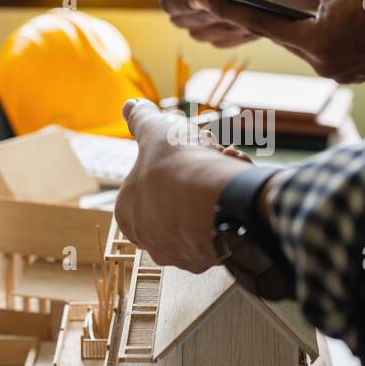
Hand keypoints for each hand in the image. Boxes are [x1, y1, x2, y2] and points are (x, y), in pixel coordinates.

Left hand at [114, 99, 251, 272]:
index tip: (186, 149)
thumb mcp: (155, 130)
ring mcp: (180, 253)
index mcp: (128, 213)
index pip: (146, 186)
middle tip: (211, 156)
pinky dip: (230, 210)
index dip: (168, 163)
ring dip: (215, 188)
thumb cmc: (178, 168)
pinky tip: (236, 191)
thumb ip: (141, 119)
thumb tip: (130, 105)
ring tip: (228, 168)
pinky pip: (221, 230)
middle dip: (195, 174)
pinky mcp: (209, 260)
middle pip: (175, 199)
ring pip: (199, 214)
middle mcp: (149, 239)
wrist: (215, 200)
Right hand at [145, 0, 272, 47]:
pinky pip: (227, 41)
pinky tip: (249, 17)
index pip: (170, 4)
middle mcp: (184, 16)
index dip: (183, 2)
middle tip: (224, 0)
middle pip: (189, 23)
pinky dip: (237, 31)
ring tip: (240, 7)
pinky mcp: (223, 39)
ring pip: (208, 35)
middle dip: (206, 12)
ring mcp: (203, 30)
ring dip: (222, 22)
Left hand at [193, 0, 364, 82]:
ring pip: (307, 46)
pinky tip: (325, 23)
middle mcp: (324, 66)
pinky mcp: (355, 74)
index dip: (230, 10)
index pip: (263, 25)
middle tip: (237, 3)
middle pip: (286, 38)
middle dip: (267, 20)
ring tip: (290, 10)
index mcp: (316, 43)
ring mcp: (341, 74)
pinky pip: (328, 52)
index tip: (201, 0)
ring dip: (299, 28)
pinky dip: (322, 37)